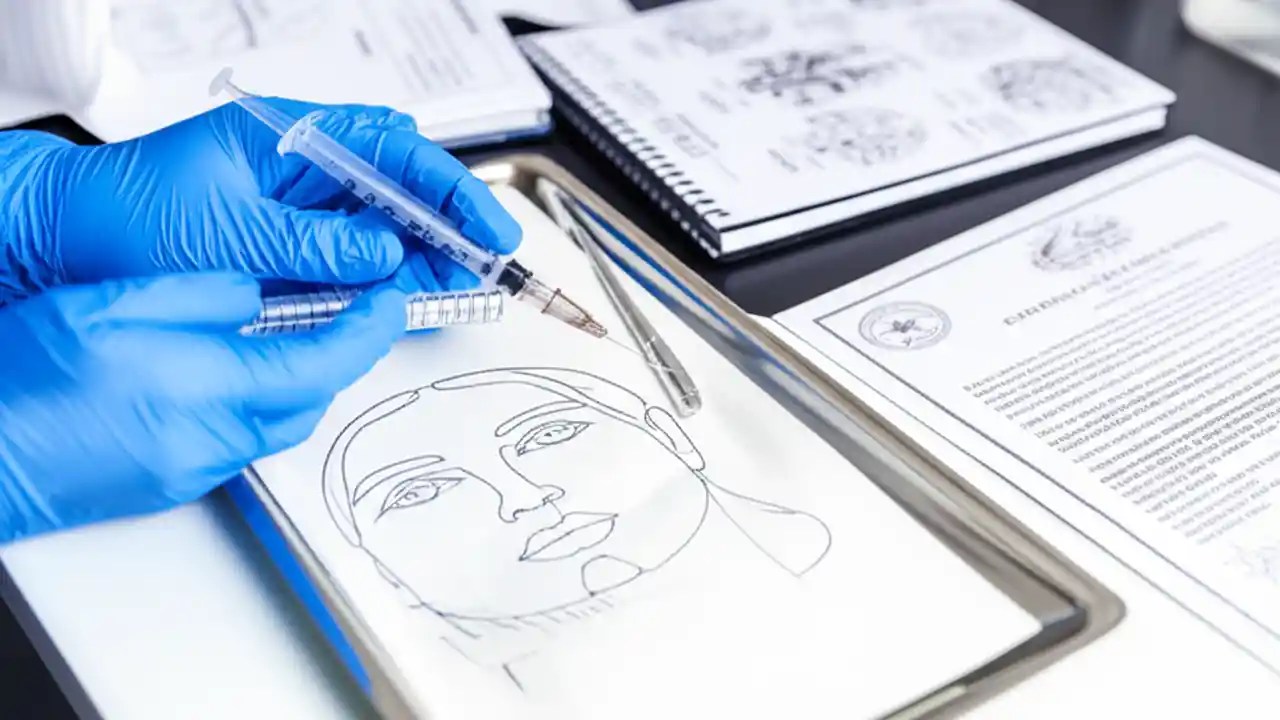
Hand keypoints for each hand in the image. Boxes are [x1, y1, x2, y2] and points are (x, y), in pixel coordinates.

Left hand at [0, 99, 519, 301]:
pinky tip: (418, 299)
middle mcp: (301, 170)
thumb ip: (314, 243)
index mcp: (290, 138)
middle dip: (449, 225)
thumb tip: (384, 250)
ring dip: (426, 259)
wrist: (61, 244)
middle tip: (484, 265)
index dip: (448, 188)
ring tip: (460, 288)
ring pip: (385, 230)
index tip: (485, 227)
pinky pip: (356, 264)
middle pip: (400, 189)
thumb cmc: (123, 214)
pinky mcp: (290, 253)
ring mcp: (298, 212)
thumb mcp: (229, 230)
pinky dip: (389, 284)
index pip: (392, 150)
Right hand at [0, 272, 404, 541]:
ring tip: (292, 338)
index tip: (388, 301)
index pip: (325, 361)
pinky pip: (246, 442)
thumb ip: (204, 294)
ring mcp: (198, 468)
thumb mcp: (116, 301)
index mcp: (205, 385)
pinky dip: (260, 406)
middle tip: (349, 311)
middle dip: (342, 354)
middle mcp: (214, 437)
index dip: (370, 330)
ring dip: (302, 381)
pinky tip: (233, 377)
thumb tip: (260, 293)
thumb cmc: (25, 382)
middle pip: (314, 397)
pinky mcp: (179, 483)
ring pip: (284, 422)